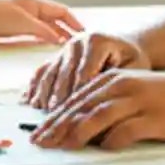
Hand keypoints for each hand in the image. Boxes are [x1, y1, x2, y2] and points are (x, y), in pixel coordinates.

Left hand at [0, 0, 83, 45]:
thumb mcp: (24, 23)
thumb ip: (44, 31)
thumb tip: (60, 40)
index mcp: (36, 3)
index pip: (62, 11)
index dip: (75, 23)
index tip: (86, 35)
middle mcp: (29, 10)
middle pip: (54, 21)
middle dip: (66, 32)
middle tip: (77, 47)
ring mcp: (19, 19)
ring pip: (42, 30)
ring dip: (52, 39)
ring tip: (62, 52)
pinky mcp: (8, 30)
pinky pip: (28, 37)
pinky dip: (37, 44)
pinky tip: (39, 52)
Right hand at [25, 32, 150, 110]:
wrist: (125, 44)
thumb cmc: (131, 59)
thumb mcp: (133, 68)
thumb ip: (120, 84)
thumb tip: (103, 107)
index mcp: (96, 41)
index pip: (84, 74)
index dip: (78, 97)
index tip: (74, 117)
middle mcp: (76, 42)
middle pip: (64, 76)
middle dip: (59, 101)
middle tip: (55, 123)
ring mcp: (64, 49)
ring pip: (50, 75)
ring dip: (45, 97)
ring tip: (43, 118)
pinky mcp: (57, 56)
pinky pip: (42, 72)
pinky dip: (35, 87)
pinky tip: (30, 103)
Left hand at [30, 70, 164, 150]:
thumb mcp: (132, 92)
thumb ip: (107, 105)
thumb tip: (80, 126)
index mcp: (114, 79)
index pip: (76, 98)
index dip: (55, 116)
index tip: (38, 131)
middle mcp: (123, 86)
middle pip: (82, 106)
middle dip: (58, 125)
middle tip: (41, 141)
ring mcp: (138, 101)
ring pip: (98, 115)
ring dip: (77, 132)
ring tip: (62, 146)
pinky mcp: (153, 118)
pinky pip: (126, 130)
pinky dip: (111, 140)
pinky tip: (102, 148)